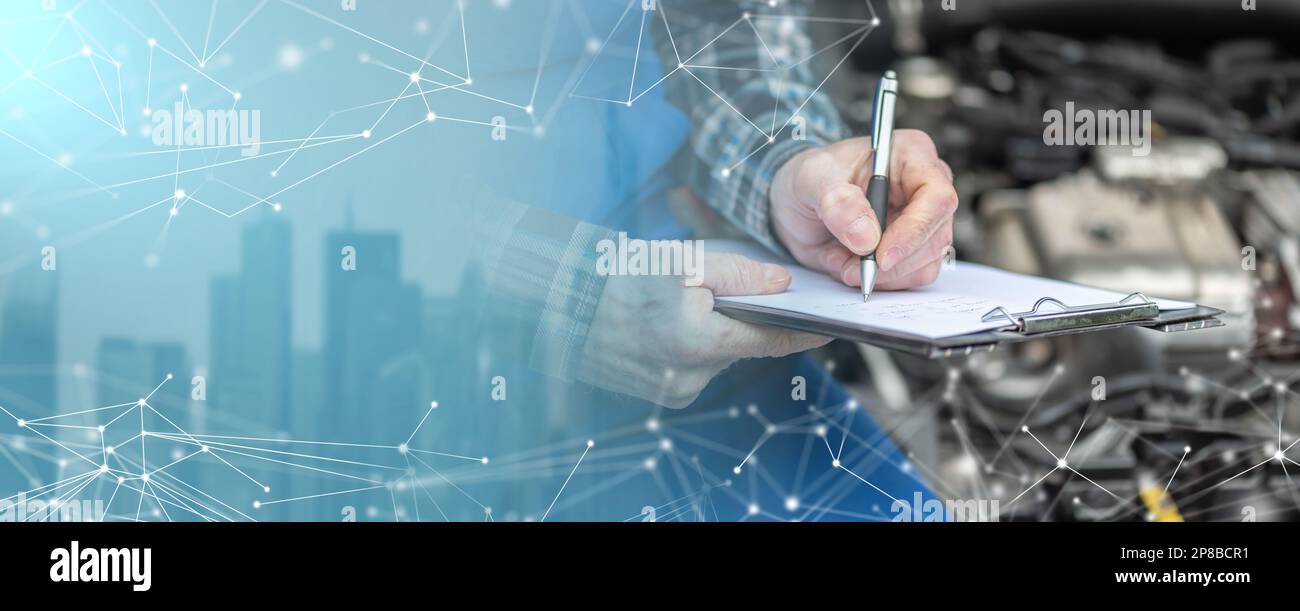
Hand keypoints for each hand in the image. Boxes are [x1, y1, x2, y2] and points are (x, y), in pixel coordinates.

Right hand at [577, 251, 829, 407]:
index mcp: (699, 343)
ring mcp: (673, 391)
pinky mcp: (658, 396)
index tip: (830, 325)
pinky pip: (691, 368)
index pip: (771, 341)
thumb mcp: (683, 264)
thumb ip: (741, 275)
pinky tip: (664, 322)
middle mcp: (690, 377)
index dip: (804, 332)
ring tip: (678, 303)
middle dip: (740, 319)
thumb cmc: (618, 277)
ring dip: (710, 331)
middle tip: (717, 289)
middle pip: (741, 346)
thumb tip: (783, 285)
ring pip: (715, 357)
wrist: (560, 304)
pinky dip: (688, 345)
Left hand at [769, 130, 957, 288]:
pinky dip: (879, 282)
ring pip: (926, 264)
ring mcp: (923, 222)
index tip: (881, 256)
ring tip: (842, 263)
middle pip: (936, 236)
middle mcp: (925, 190)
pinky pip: (910, 278)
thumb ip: (838, 202)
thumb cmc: (812, 177)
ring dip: (883, 276)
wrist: (799, 203)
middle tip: (850, 268)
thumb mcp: (812, 178)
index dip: (914, 230)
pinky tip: (849, 265)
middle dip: (892, 263)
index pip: (937, 197)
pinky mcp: (912, 250)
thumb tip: (867, 237)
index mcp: (911, 156)